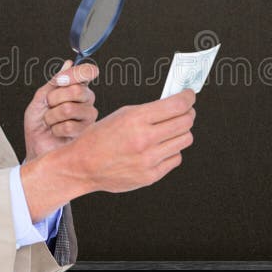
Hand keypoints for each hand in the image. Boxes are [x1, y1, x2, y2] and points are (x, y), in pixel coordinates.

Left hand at [23, 60, 99, 161]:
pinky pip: (68, 126)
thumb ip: (55, 82)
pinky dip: (56, 129)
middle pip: (76, 90)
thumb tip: (68, 63)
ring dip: (52, 116)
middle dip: (54, 99)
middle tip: (49, 107)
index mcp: (77, 87)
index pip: (87, 72)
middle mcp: (86, 99)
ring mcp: (88, 116)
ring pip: (69, 109)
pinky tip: (58, 132)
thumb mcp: (41, 97)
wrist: (36, 146)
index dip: (73, 74)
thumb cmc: (38, 123)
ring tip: (52, 122)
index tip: (59, 81)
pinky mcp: (86, 132)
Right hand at [71, 88, 196, 192]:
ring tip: (170, 130)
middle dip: (188, 114)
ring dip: (181, 133)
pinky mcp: (151, 175)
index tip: (189, 96)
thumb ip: (150, 110)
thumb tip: (176, 103)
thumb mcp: (122, 114)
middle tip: (184, 111)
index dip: (188, 98)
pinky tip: (159, 148)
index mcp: (136, 119)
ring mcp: (149, 160)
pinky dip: (171, 151)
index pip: (177, 105)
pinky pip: (175, 158)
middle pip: (186, 122)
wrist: (82, 165)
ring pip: (184, 140)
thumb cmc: (99, 138)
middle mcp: (144, 140)